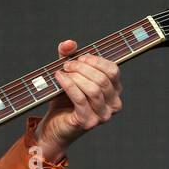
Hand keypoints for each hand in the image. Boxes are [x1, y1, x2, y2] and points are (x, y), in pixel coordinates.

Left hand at [36, 39, 122, 161]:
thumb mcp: (69, 74)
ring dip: (76, 76)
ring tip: (63, 71)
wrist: (54, 125)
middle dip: (82, 68)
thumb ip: (69, 57)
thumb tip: (69, 43)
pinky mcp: (88, 122)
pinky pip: (80, 99)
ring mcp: (103, 115)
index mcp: (115, 91)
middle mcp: (114, 104)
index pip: (113, 70)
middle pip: (102, 79)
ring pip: (94, 89)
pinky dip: (69, 85)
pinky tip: (59, 78)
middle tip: (67, 65)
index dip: (96, 60)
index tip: (79, 57)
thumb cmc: (64, 100)